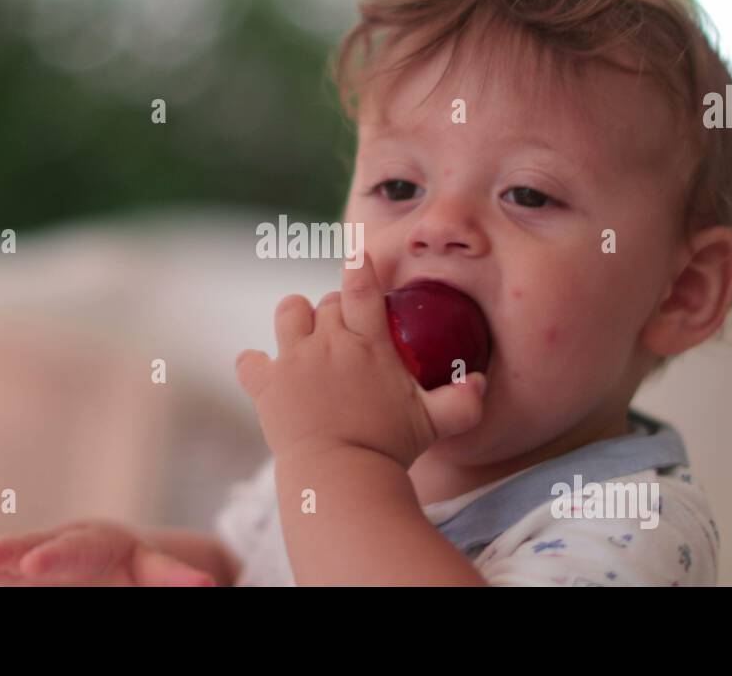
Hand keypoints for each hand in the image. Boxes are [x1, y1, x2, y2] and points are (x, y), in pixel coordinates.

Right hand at [0, 519, 216, 586]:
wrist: (120, 553)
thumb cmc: (141, 565)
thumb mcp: (159, 570)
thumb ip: (175, 576)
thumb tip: (206, 585)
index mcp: (100, 540)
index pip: (77, 546)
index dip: (54, 555)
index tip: (32, 563)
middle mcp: (64, 542)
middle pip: (35, 544)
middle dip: (8, 550)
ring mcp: (41, 556)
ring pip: (8, 559)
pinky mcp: (25, 572)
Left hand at [234, 252, 485, 466]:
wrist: (341, 477)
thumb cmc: (390, 449)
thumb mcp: (434, 424)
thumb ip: (462, 402)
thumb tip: (482, 384)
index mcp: (369, 344)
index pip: (361, 287)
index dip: (359, 264)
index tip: (357, 255)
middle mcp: (329, 343)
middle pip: (327, 302)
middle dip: (336, 310)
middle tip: (346, 337)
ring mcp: (294, 361)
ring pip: (288, 312)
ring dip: (298, 318)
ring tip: (307, 338)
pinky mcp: (266, 385)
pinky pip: (250, 360)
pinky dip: (257, 364)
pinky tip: (268, 373)